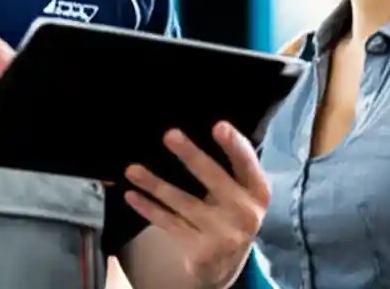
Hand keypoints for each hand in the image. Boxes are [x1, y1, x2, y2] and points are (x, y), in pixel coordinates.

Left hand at [124, 122, 269, 288]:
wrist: (228, 263)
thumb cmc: (230, 211)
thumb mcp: (242, 190)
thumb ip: (231, 163)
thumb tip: (199, 126)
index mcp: (257, 191)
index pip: (246, 163)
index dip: (234, 145)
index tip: (218, 126)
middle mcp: (244, 213)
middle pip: (214, 179)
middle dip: (191, 156)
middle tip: (170, 135)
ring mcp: (223, 234)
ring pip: (183, 203)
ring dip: (155, 184)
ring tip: (132, 170)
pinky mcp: (201, 250)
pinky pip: (169, 223)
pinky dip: (149, 209)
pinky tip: (132, 195)